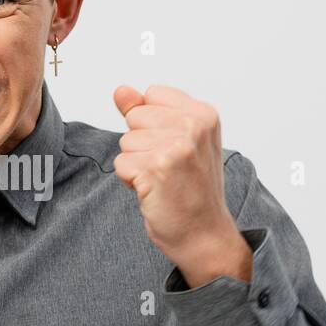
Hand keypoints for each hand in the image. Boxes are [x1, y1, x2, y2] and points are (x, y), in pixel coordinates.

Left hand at [112, 84, 250, 287]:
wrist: (205, 235)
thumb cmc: (192, 190)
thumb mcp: (177, 141)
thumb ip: (146, 111)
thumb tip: (120, 91)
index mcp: (204, 114)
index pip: (151, 95)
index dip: (152, 124)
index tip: (173, 148)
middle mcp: (193, 126)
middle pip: (135, 117)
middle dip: (141, 144)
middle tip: (167, 168)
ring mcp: (176, 147)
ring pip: (126, 142)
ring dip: (136, 164)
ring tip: (162, 181)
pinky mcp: (157, 169)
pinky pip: (121, 164)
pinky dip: (131, 181)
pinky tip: (154, 192)